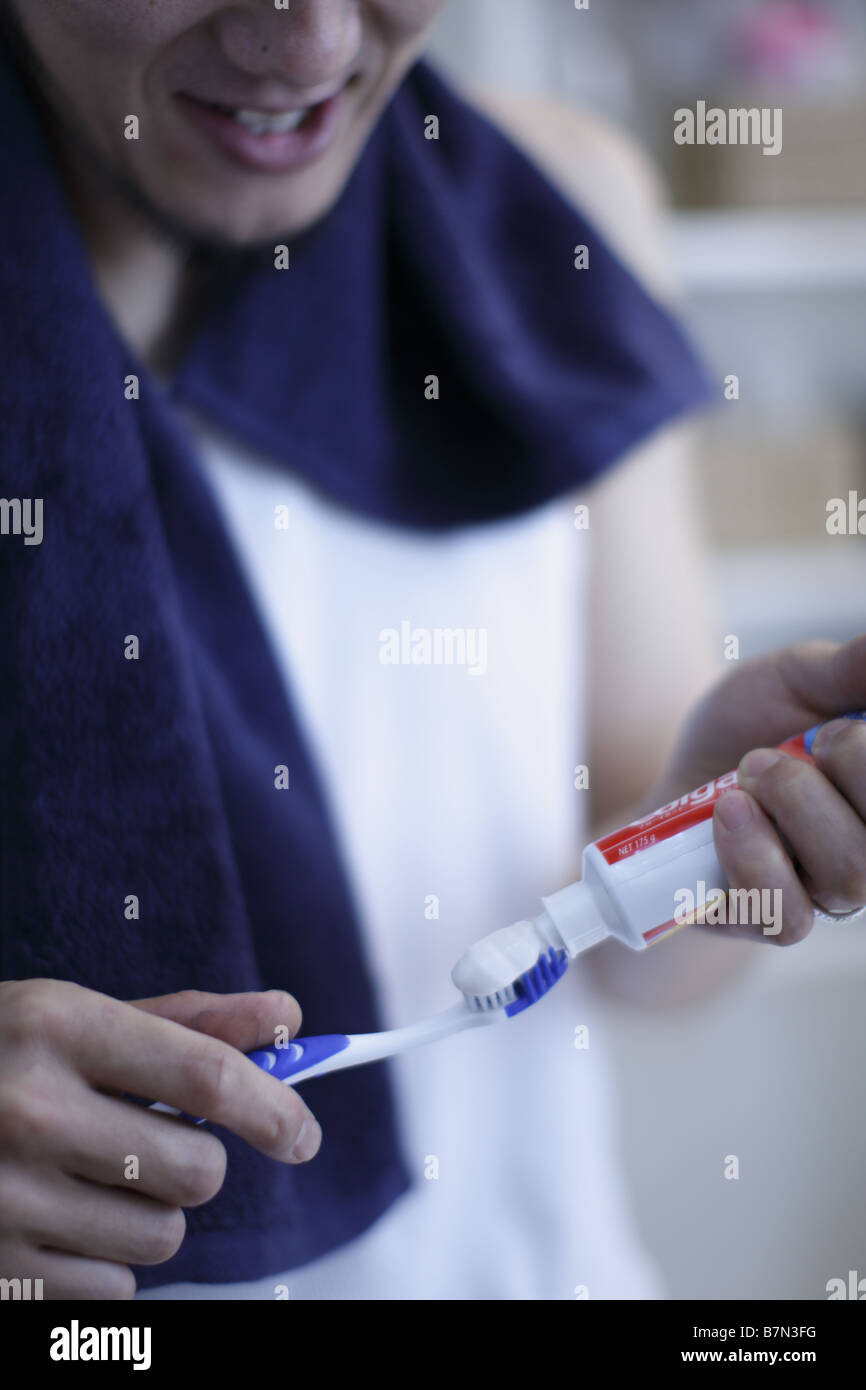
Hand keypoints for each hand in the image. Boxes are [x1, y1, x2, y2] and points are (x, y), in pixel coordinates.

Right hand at [0, 981, 320, 1298]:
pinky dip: (106, 1265)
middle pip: (195, 1171)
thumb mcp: (79, 1015)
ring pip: (160, 1238)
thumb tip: (288, 1018)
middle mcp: (29, 1110)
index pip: (204, 1076)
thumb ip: (189, 1021)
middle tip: (156, 1144)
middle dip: (199, 1163)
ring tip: (95, 1176)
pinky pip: (113, 1294)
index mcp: (58, 1027)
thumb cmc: (1, 1055)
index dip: (273, 1106)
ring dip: (151, 1213)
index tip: (302, 1132)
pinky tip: (60, 1218)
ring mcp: (4, 1196)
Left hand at [657, 635, 865, 944]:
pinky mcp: (772, 921)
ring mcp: (829, 893)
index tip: (843, 720)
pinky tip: (727, 813)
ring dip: (796, 804)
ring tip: (751, 768)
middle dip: (856, 766)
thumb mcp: (797, 678)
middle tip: (805, 738)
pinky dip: (755, 854)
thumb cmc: (749, 727)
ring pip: (851, 875)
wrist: (675, 775)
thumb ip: (852, 669)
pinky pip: (788, 913)